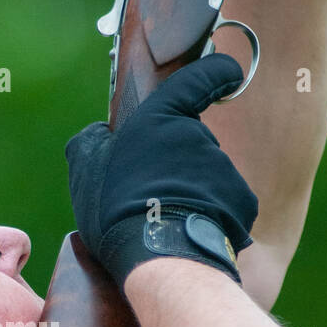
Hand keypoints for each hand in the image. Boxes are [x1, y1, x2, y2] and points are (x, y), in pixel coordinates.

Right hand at [65, 55, 257, 289]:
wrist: (159, 255)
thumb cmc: (117, 208)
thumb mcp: (85, 170)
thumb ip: (92, 142)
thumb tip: (100, 133)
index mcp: (159, 120)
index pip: (195, 81)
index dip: (215, 72)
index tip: (228, 71)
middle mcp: (197, 137)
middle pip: (192, 142)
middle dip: (178, 163)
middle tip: (153, 192)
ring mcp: (222, 168)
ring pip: (207, 176)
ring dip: (191, 192)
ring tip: (166, 218)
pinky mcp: (241, 199)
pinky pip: (225, 202)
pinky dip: (211, 214)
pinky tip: (189, 230)